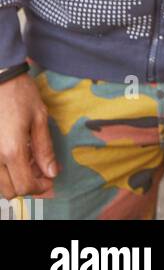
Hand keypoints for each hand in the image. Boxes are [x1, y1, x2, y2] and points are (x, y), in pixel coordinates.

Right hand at [0, 73, 59, 199]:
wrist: (0, 79)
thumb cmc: (20, 94)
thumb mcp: (39, 118)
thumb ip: (44, 149)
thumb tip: (52, 172)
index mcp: (11, 150)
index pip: (25, 186)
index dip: (40, 188)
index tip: (50, 180)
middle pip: (9, 190)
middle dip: (27, 185)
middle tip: (41, 172)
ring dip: (14, 180)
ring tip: (28, 162)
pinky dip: (4, 171)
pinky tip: (15, 156)